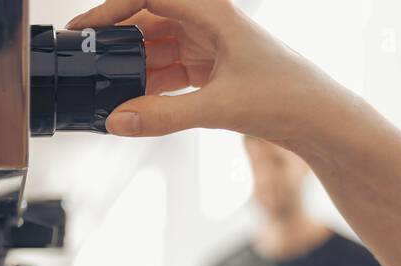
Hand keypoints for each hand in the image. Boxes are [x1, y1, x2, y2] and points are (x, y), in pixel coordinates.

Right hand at [68, 0, 354, 147]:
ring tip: (100, 89)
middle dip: (114, 41)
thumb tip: (116, 120)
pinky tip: (128, 106)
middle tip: (82, 60)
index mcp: (213, 11)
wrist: (318, 119)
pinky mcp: (208, 71)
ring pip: (154, 50)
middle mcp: (207, 23)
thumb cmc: (285, 97)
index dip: (111, 9)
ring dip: (129, 69)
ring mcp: (207, 47)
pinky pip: (165, 73)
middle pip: (146, 22)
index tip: (83, 29)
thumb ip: (163, 116)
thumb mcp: (219, 108)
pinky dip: (146, 88)